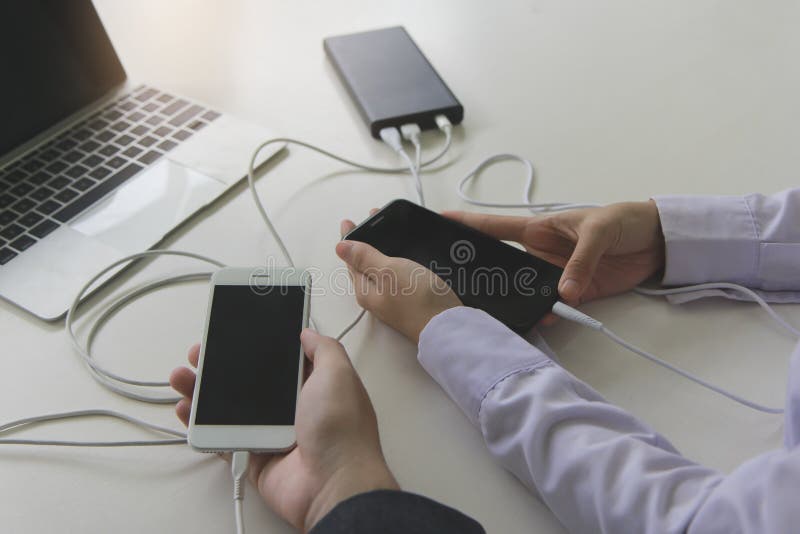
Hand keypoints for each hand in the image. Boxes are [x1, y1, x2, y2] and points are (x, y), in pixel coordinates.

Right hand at [169, 330, 398, 531]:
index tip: (236, 332)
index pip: (281, 360)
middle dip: (223, 366)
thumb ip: (323, 349)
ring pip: (231, 408)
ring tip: (183, 376)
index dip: (259, 346)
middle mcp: (293, 408)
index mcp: (314, 386)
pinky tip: (187, 409)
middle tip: (202, 353)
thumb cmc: (342, 431)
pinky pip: (223, 439)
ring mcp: (272, 432)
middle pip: (250, 381)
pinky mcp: (255, 456)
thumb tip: (308, 332)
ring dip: (204, 392)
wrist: (334, 485)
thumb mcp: (338, 375)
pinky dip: (202, 427)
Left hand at [336, 217, 462, 342]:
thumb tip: (340, 246)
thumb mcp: (388, 271)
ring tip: (385, 234)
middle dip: (363, 243)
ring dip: (380, 251)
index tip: (349, 221)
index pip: (350, 259)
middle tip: (367, 223)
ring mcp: (393, 300)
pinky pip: (396, 278)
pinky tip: (404, 258)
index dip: (350, 238)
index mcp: (364, 289)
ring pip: (380, 271)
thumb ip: (364, 257)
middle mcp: (375, 297)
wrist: (448, 326)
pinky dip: (396, 262)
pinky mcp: (409, 302)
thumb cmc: (418, 300)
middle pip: (363, 265)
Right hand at [444, 201, 664, 306]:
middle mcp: (540, 253)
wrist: (658, 241)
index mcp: (539, 229)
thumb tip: (564, 292)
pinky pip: (553, 306)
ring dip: (518, 301)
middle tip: (461, 287)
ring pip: (526, 290)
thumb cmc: (624, 221)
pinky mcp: (574, 292)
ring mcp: (555, 274)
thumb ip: (581, 260)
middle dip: (485, 275)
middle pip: (504, 266)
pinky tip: (540, 322)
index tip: (440, 222)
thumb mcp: (599, 231)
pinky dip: (547, 315)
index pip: (496, 226)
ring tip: (498, 313)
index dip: (467, 225)